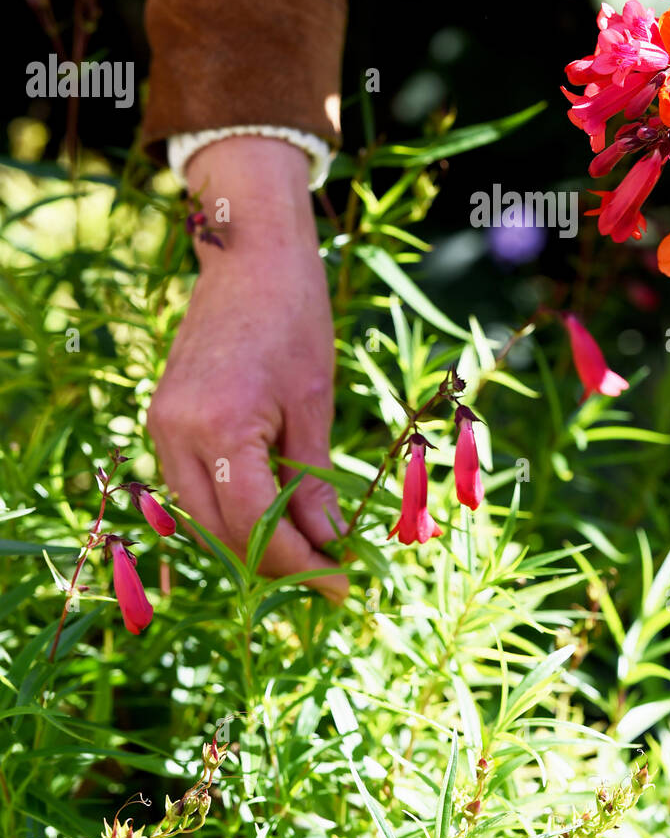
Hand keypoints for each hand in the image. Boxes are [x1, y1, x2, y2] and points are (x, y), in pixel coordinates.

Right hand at [147, 137, 347, 601]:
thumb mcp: (314, 403)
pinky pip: (193, 486)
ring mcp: (162, 426)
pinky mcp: (164, 418)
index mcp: (219, 426)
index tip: (341, 584)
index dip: (298, 565)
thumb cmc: (295, 316)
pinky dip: (232, 509)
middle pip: (221, 532)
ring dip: (252, 542)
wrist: (250, 253)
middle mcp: (176, 433)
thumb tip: (331, 545)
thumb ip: (314, 481)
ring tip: (309, 554)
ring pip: (202, 516)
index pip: (254, 526)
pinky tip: (274, 515)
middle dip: (275, 564)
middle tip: (329, 577)